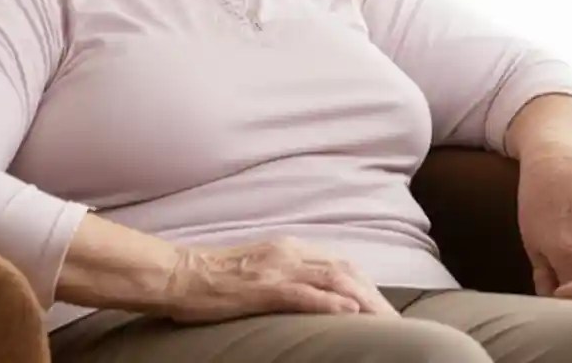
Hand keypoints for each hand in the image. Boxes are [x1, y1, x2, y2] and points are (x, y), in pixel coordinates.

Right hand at [165, 237, 399, 322]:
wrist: (176, 274)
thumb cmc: (211, 279)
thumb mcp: (257, 271)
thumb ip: (285, 277)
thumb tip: (311, 295)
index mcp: (290, 249)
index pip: (340, 265)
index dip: (366, 286)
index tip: (383, 308)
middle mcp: (290, 253)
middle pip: (346, 270)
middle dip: (374, 296)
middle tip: (395, 321)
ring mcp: (277, 268)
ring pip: (333, 279)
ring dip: (363, 301)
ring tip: (385, 321)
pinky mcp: (262, 287)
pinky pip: (303, 293)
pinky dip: (330, 301)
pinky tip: (350, 312)